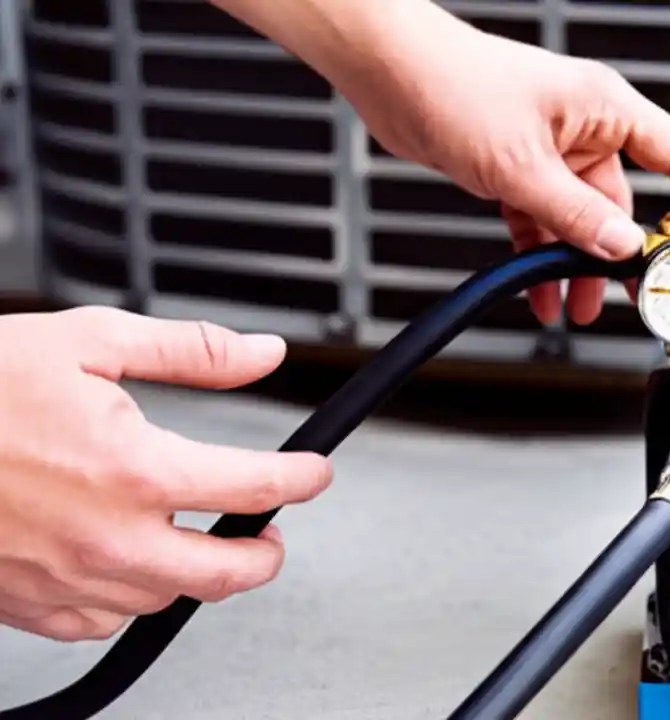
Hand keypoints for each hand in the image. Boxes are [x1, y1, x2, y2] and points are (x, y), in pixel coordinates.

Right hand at [0, 307, 331, 640]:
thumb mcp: (89, 342)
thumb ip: (190, 352)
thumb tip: (261, 354)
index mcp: (135, 469)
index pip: (255, 487)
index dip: (300, 479)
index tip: (313, 474)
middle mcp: (108, 536)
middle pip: (226, 573)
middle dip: (262, 554)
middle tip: (269, 533)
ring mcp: (69, 579)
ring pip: (167, 599)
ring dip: (195, 572)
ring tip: (197, 538)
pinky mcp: (30, 605)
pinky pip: (105, 621)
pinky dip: (130, 596)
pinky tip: (127, 561)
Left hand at [210, 0, 669, 325]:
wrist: (389, 73)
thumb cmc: (453, 83)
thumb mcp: (522, 166)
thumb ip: (574, 215)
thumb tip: (619, 249)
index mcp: (604, 109)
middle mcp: (583, 128)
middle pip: (623, 202)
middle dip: (621, 255)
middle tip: (631, 297)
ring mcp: (550, 149)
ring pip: (579, 218)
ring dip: (575, 263)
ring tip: (573, 305)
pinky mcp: (516, 166)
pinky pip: (542, 218)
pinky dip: (541, 252)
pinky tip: (540, 288)